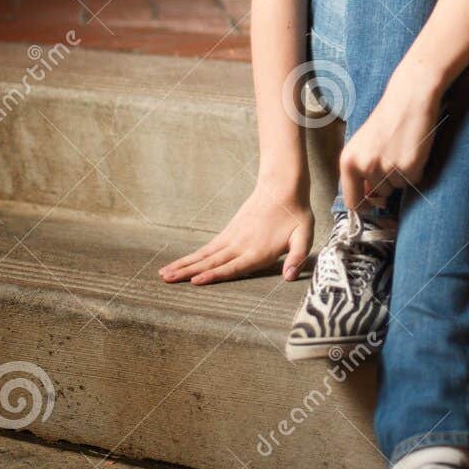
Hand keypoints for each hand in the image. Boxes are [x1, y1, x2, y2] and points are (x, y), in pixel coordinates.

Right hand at [158, 175, 313, 285]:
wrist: (282, 187)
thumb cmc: (296, 214)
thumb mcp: (304, 236)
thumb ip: (297, 258)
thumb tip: (289, 278)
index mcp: (257, 251)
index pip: (232, 267)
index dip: (214, 276)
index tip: (195, 282)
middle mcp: (240, 246)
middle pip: (210, 262)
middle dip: (187, 272)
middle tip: (165, 280)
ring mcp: (233, 238)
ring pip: (204, 255)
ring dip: (184, 264)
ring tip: (164, 273)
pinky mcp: (230, 231)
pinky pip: (208, 247)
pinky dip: (194, 256)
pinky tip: (183, 263)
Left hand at [338, 72, 443, 212]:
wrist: (409, 98)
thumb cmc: (387, 120)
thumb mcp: (364, 144)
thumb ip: (360, 171)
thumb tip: (368, 200)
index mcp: (348, 162)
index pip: (352, 201)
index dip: (364, 207)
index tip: (372, 207)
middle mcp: (365, 167)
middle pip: (379, 195)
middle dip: (387, 183)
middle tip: (391, 155)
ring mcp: (387, 168)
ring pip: (397, 188)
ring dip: (401, 175)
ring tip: (401, 149)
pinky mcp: (409, 168)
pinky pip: (413, 181)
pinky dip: (416, 170)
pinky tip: (413, 150)